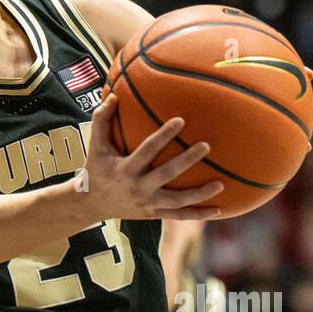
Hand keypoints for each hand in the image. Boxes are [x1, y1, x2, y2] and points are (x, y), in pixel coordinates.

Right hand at [79, 94, 223, 221]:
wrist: (91, 204)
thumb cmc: (95, 168)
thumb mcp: (95, 145)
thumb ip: (102, 120)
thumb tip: (114, 95)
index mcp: (125, 169)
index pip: (147, 150)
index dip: (164, 135)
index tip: (180, 120)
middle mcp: (138, 188)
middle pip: (167, 174)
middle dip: (187, 160)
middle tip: (206, 146)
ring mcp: (147, 204)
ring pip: (178, 201)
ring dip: (200, 194)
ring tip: (221, 183)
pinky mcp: (153, 214)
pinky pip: (179, 216)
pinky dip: (199, 214)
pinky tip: (219, 209)